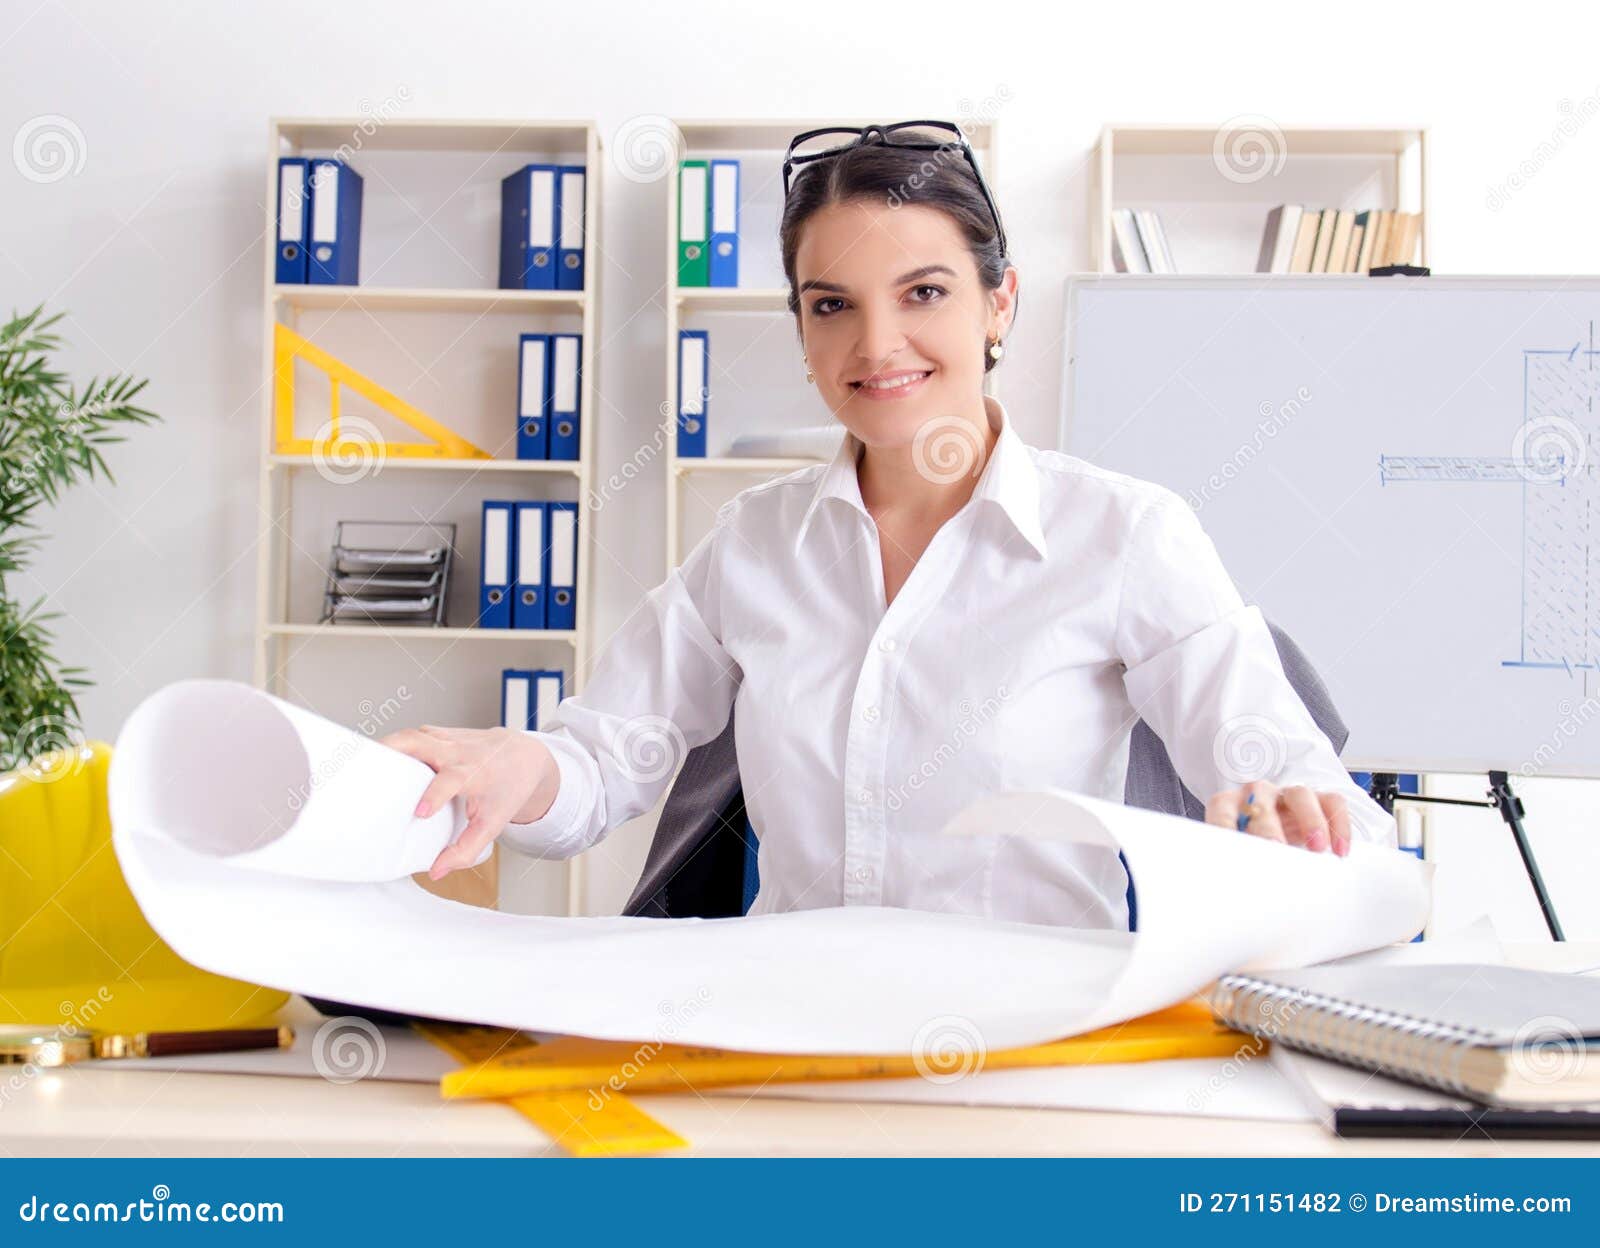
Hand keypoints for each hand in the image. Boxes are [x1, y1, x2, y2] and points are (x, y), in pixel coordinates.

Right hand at [377, 725, 559, 878]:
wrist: (525, 756)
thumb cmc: (508, 790)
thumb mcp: (494, 824)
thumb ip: (466, 849)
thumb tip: (436, 871)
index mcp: (475, 772)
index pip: (452, 779)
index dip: (435, 794)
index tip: (419, 812)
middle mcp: (460, 751)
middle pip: (422, 742)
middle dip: (393, 751)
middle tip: (366, 768)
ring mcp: (449, 738)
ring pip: (413, 734)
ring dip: (387, 745)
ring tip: (361, 762)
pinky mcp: (440, 733)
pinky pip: (413, 735)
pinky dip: (395, 744)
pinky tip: (379, 758)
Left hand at [1203, 780, 1349, 855]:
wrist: (1276, 833)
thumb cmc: (1252, 846)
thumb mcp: (1239, 855)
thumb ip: (1232, 866)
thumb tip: (1228, 896)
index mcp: (1229, 805)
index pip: (1221, 809)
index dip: (1225, 825)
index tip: (1232, 849)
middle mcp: (1257, 795)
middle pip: (1260, 799)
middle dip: (1268, 825)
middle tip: (1275, 849)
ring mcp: (1288, 795)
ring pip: (1300, 795)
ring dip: (1310, 820)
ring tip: (1318, 849)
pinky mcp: (1318, 799)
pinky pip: (1332, 803)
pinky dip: (1339, 825)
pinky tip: (1340, 851)